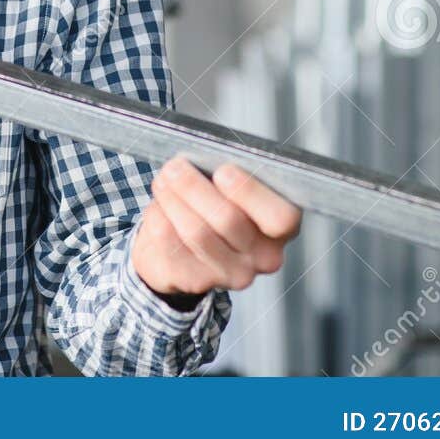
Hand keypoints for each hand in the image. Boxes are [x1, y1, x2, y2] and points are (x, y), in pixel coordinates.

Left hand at [131, 157, 301, 304]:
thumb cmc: (213, 204)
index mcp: (279, 229)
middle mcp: (262, 257)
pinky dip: (159, 215)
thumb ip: (228, 174)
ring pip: (196, 231)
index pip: (280, 217)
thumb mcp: (230, 188)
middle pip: (228, 220)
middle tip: (176, 166)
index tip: (222, 171)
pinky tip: (160, 206)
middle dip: (195, 186)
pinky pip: (169, 241)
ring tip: (165, 180)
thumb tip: (203, 158)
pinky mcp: (195, 281)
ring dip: (173, 198)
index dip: (250, 193)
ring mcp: (230, 274)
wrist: (182, 248)